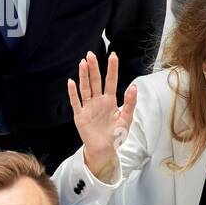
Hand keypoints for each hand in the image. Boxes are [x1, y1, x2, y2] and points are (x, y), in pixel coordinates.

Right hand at [67, 50, 134, 182]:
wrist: (104, 150)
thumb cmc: (116, 135)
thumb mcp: (126, 119)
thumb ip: (130, 103)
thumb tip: (134, 87)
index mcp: (110, 101)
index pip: (111, 81)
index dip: (112, 69)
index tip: (113, 56)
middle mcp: (98, 101)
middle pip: (95, 81)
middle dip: (93, 68)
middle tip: (90, 54)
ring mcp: (88, 107)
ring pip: (85, 88)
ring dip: (83, 76)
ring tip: (82, 63)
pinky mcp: (80, 115)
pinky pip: (76, 102)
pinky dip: (73, 93)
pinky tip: (71, 82)